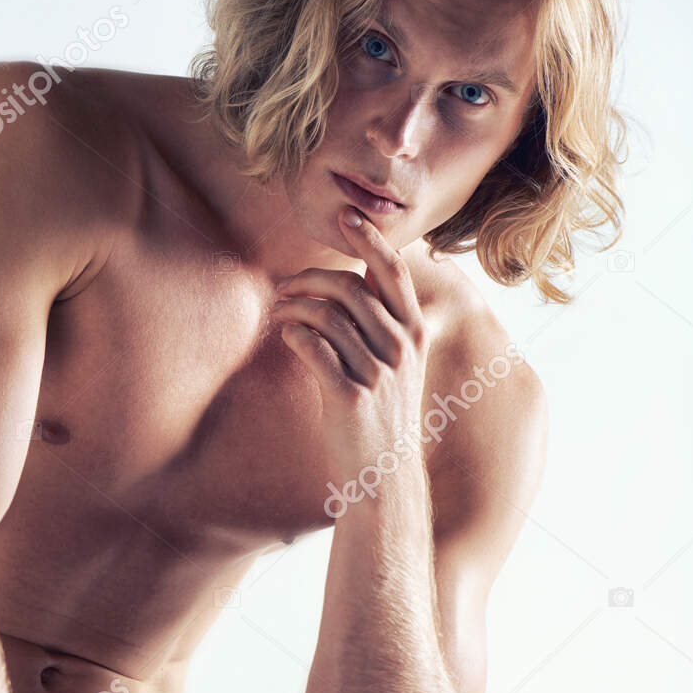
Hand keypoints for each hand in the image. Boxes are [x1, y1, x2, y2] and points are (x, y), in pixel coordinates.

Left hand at [272, 207, 430, 493]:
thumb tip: (351, 279)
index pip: (393, 273)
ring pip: (328, 315)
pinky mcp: (350, 397)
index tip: (347, 216)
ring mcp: (377, 374)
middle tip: (285, 286)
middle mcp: (400, 350)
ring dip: (295, 306)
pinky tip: (287, 336)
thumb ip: (381, 323)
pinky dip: (295, 334)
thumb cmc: (384, 415)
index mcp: (413, 335)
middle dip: (311, 278)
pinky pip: (314, 349)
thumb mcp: (397, 365)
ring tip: (279, 311)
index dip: (370, 239)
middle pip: (351, 288)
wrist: (385, 476)